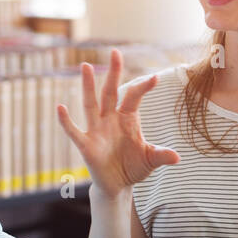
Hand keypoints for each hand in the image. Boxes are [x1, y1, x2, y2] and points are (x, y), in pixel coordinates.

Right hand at [56, 49, 179, 197]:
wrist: (118, 185)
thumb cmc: (133, 167)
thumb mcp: (150, 160)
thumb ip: (161, 155)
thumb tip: (177, 157)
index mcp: (127, 118)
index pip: (134, 97)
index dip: (144, 87)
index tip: (155, 78)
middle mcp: (110, 119)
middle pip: (110, 92)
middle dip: (113, 73)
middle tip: (115, 52)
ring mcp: (96, 130)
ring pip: (91, 104)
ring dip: (88, 86)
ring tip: (86, 66)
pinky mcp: (86, 145)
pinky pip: (74, 131)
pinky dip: (66, 120)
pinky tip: (61, 107)